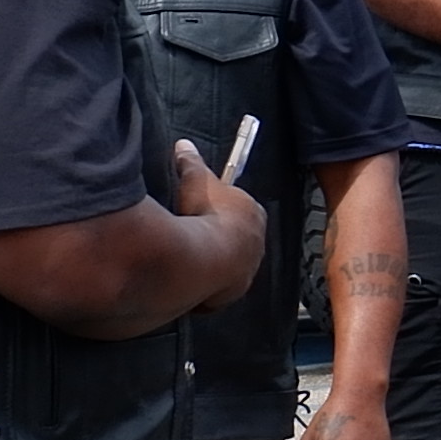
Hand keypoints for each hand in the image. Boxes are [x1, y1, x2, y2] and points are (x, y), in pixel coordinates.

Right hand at [166, 139, 272, 298]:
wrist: (202, 259)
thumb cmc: (205, 215)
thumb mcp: (197, 181)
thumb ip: (192, 163)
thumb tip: (184, 145)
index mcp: (253, 214)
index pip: (240, 210)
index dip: (219, 210)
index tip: (200, 211)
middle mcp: (257, 244)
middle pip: (235, 240)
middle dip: (216, 239)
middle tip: (189, 236)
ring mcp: (246, 271)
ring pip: (227, 267)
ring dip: (210, 265)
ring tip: (186, 260)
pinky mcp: (231, 293)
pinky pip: (216, 291)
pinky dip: (203, 287)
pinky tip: (185, 283)